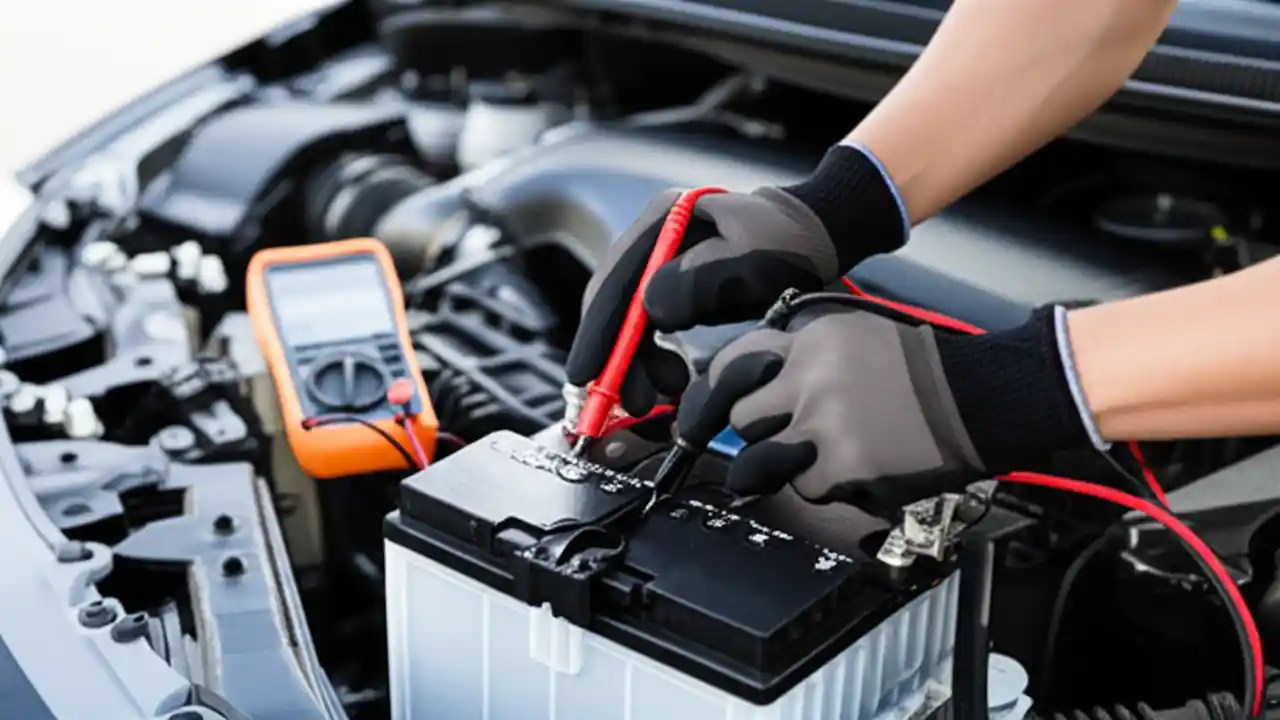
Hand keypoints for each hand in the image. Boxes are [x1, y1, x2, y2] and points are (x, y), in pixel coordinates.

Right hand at [565, 145, 908, 416]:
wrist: (817, 238)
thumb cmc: (790, 244)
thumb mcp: (752, 258)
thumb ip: (701, 279)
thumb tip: (651, 312)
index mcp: (662, 222)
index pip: (614, 284)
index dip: (597, 333)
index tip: (585, 376)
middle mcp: (651, 242)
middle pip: (613, 307)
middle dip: (617, 360)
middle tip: (635, 403)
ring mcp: (658, 265)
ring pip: (629, 325)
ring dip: (637, 367)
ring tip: (665, 395)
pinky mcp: (671, 288)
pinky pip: (648, 332)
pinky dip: (653, 361)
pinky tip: (675, 381)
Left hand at [681, 300, 1094, 515]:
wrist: (975, 399)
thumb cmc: (919, 371)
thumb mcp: (854, 337)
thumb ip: (801, 355)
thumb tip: (750, 386)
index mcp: (810, 340)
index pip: (734, 362)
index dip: (712, 394)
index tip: (700, 415)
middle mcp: (809, 378)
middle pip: (741, 417)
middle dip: (757, 433)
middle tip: (784, 439)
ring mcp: (823, 423)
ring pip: (761, 459)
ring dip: (781, 466)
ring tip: (815, 459)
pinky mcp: (842, 465)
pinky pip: (806, 487)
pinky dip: (825, 486)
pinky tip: (854, 468)